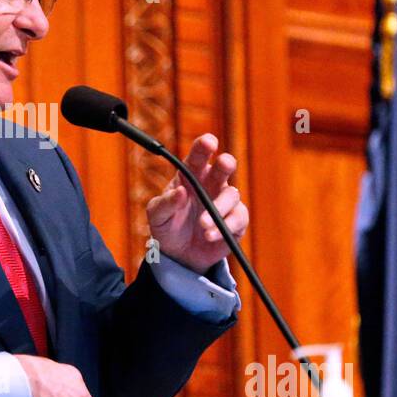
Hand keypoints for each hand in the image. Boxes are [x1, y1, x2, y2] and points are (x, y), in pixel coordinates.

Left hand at [145, 134, 248, 274]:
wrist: (179, 255)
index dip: (204, 146)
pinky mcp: (236, 221)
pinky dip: (224, 227)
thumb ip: (165, 203)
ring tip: (202, 225)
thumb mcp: (157, 216)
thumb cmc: (167, 227)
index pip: (198, 156)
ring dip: (219, 208)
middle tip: (224, 163)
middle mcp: (211, 184)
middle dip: (225, 163)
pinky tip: (209, 235)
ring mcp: (225, 202)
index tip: (208, 141)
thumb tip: (180, 191)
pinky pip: (238, 218)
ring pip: (232, 194)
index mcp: (190, 176)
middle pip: (223, 167)